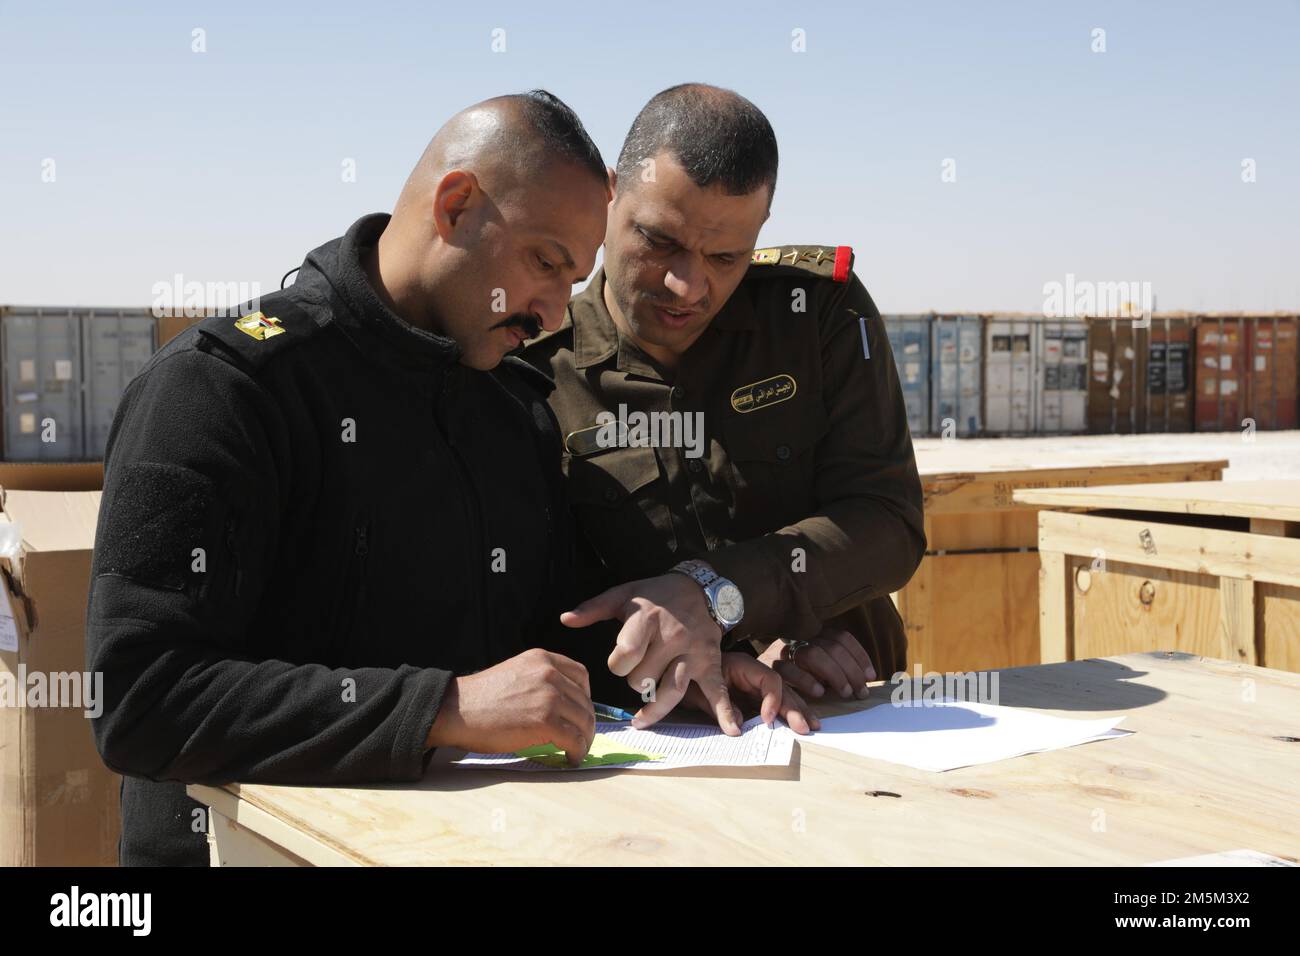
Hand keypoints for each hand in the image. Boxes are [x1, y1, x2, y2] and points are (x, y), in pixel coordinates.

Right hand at [425, 648, 595, 766]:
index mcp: (542, 658)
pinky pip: (574, 738)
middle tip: (580, 738)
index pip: (581, 675)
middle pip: (584, 700)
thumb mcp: (516, 673)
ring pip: (584, 720)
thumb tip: (562, 705)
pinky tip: (571, 758)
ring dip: (584, 739)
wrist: (456, 710)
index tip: (579, 712)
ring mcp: (549, 696)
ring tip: (577, 750)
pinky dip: (578, 751)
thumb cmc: (480, 698)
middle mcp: (549, 673)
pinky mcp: (546, 720)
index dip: (585, 697)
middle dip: (585, 722)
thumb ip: (540, 680)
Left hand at [560, 572, 740, 735]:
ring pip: (672, 690)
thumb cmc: (655, 596)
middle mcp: (672, 637)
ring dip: (655, 709)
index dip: (617, 663)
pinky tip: (730, 731)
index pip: (626, 654)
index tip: (618, 661)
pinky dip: (725, 712)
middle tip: (635, 675)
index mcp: (648, 619)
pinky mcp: (710, 662)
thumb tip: (564, 619)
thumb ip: (592, 608)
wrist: (699, 589)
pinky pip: (717, 690)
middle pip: (644, 679)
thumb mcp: (623, 595)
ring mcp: (693, 652)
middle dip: (634, 681)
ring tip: (640, 722)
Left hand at [684, 652, 819, 734]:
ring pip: (785, 695)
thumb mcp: (697, 691)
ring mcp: (757, 684)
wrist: (680, 668)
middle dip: (794, 708)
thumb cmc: (688, 677)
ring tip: (813, 727)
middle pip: (782, 688)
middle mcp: (754, 673)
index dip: (772, 699)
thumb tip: (738, 725)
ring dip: (799, 710)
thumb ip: (717, 705)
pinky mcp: (755, 696)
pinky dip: (790, 713)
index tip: (767, 720)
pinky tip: (803, 722)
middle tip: (804, 729)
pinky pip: (777, 703)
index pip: (768, 679)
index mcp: (742, 666)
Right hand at [758, 628, 875, 700]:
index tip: (871, 675)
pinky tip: (819, 692)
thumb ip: (833, 669)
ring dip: (833, 674)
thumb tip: (862, 680)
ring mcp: (784, 651)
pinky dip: (806, 680)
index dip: (858, 654)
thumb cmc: (791, 677)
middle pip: (830, 646)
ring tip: (844, 692)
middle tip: (860, 692)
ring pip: (812, 654)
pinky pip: (789, 670)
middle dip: (850, 670)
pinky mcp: (771, 667)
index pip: (840, 636)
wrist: (746, 677)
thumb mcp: (815, 670)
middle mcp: (798, 639)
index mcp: (811, 634)